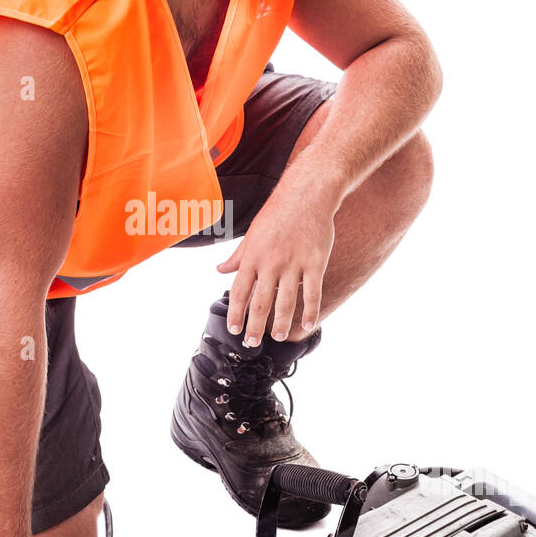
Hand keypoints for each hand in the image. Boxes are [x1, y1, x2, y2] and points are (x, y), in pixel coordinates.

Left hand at [215, 183, 335, 345]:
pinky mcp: (315, 262)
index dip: (236, 313)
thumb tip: (219, 270)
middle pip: (260, 302)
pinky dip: (310, 312)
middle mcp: (271, 262)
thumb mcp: (253, 233)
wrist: (308, 193)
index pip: (240, 291)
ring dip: (280, 323)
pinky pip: (312, 292)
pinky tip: (307, 326)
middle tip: (251, 343)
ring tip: (276, 337)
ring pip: (285, 301)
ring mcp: (294, 263)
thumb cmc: (278, 212)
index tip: (234, 330)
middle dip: (254, 326)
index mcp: (252, 256)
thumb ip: (238, 256)